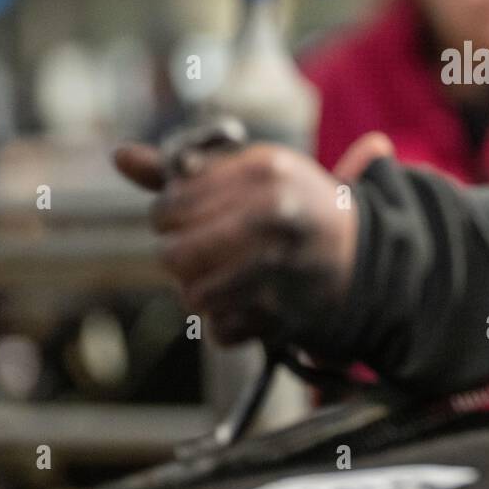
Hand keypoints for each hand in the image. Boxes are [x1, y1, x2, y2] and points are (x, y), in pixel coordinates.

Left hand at [113, 132, 394, 346]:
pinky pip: (222, 331)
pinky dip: (230, 324)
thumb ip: (186, 170)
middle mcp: (274, 214)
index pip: (169, 206)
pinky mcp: (288, 310)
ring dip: (203, 294)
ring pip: (194, 297)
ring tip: (227, 280)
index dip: (171, 218)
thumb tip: (119, 158)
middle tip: (206, 253)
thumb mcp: (252, 174)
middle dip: (181, 259)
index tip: (192, 219)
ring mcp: (282, 265)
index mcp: (263, 170)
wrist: (370, 256)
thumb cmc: (296, 208)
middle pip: (174, 254)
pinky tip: (251, 304)